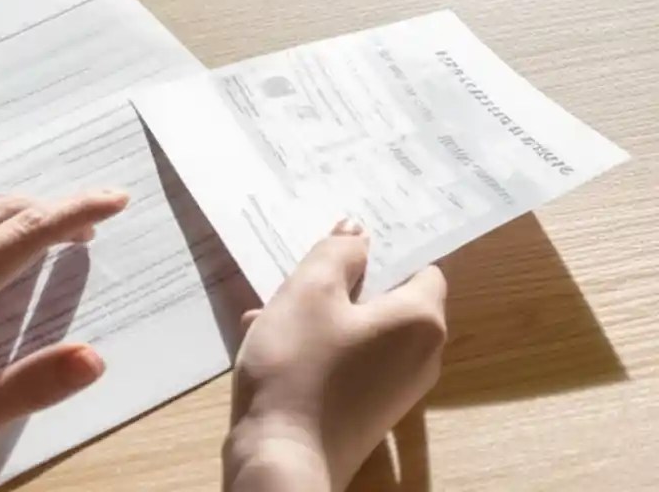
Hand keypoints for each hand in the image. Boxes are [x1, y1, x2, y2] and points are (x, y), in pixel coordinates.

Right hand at [224, 221, 447, 491]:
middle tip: (299, 270)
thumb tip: (358, 233)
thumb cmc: (299, 367)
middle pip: (386, 298)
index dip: (383, 248)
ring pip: (360, 329)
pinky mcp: (369, 411)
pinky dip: (318, 346)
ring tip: (271, 310)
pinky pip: (348, 359)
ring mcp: (396, 388)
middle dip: (342, 282)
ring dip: (319, 314)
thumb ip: (336, 254)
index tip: (344, 238)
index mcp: (420, 320)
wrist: (282, 458)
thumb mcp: (308, 292)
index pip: (419, 265)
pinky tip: (274, 345)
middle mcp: (421, 355)